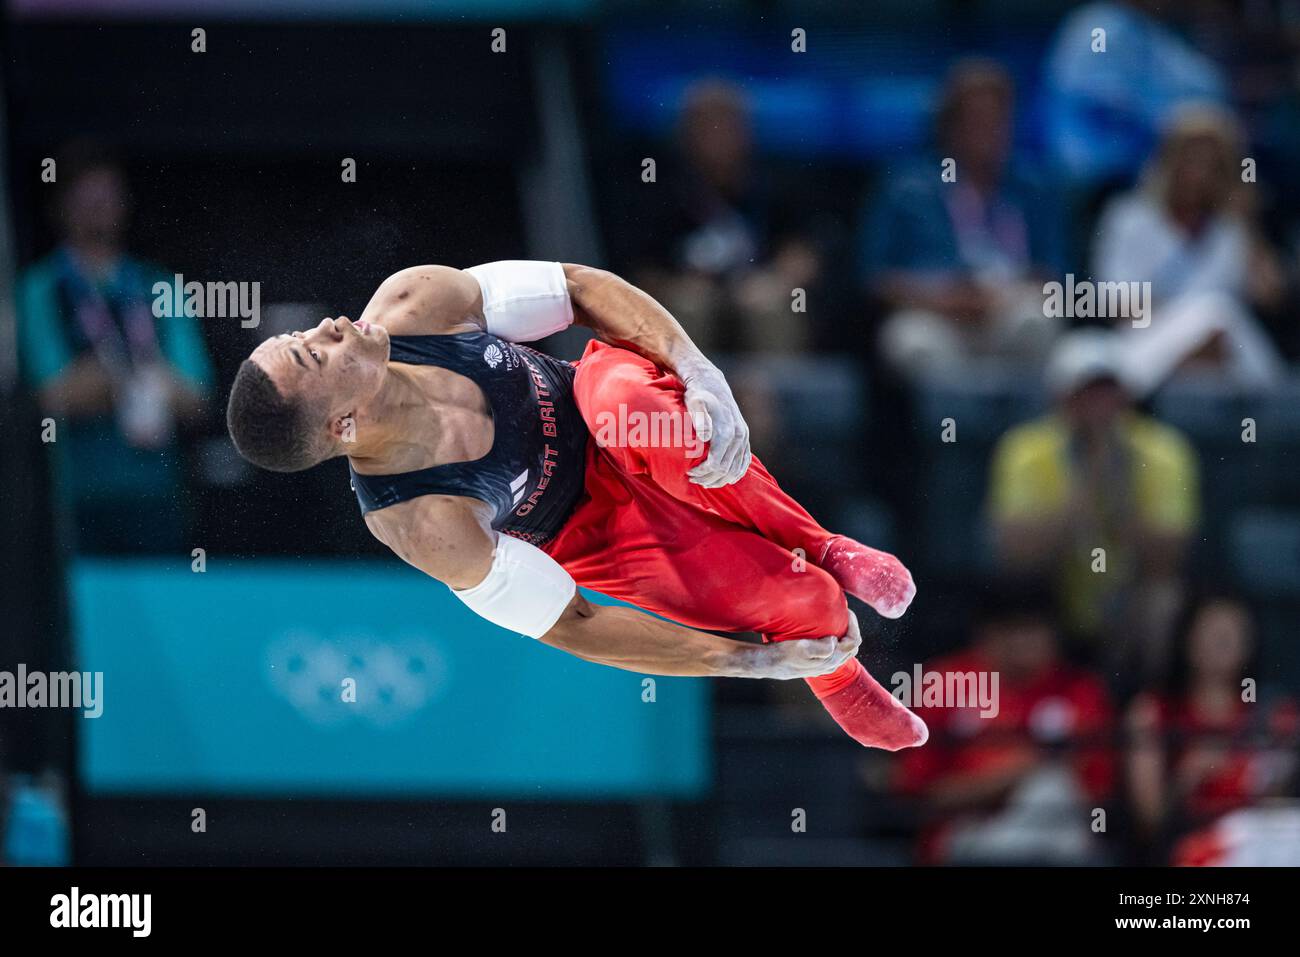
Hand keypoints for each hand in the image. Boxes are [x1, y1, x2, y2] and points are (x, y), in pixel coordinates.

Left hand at [681, 361, 751, 486]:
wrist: (711, 384)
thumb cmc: (698, 395)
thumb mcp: (694, 403)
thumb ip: (699, 418)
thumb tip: (705, 436)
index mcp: (727, 432)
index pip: (716, 464)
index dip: (703, 472)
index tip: (690, 474)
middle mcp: (739, 436)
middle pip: (726, 470)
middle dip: (709, 478)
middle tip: (694, 480)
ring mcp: (744, 437)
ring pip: (736, 469)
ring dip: (720, 479)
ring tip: (705, 481)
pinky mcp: (745, 438)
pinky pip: (744, 462)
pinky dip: (735, 473)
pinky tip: (724, 478)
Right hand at [745, 611, 861, 679]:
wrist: (771, 663)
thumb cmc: (785, 652)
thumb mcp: (803, 648)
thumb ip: (822, 648)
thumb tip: (834, 641)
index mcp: (831, 660)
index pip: (853, 642)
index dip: (854, 626)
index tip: (847, 611)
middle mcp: (830, 665)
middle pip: (852, 648)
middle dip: (852, 630)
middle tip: (845, 614)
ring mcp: (824, 666)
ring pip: (844, 651)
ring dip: (845, 637)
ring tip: (838, 621)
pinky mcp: (817, 664)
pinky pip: (835, 653)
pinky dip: (837, 642)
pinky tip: (827, 633)